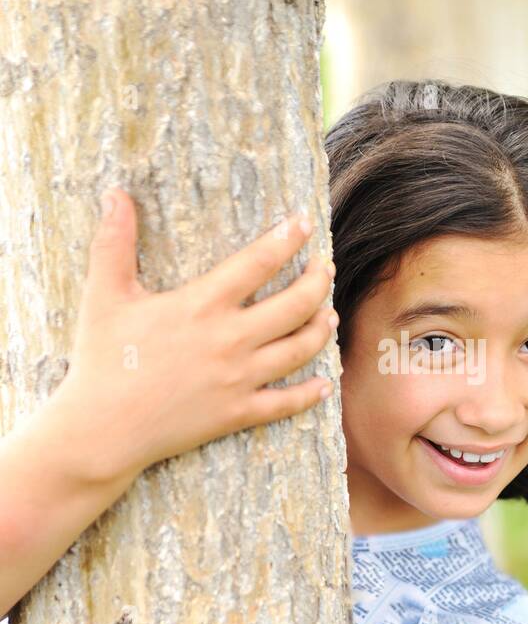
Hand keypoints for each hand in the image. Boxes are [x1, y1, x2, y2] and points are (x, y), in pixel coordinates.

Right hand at [49, 187, 338, 483]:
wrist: (103, 430)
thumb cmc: (103, 359)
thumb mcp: (104, 295)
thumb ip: (114, 242)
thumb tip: (115, 194)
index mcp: (202, 305)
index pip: (259, 262)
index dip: (287, 238)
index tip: (304, 223)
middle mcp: (230, 339)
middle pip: (295, 304)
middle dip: (318, 282)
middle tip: (325, 268)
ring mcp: (238, 379)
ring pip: (300, 350)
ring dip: (321, 329)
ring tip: (330, 314)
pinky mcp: (237, 414)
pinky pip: (286, 403)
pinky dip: (310, 393)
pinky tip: (325, 384)